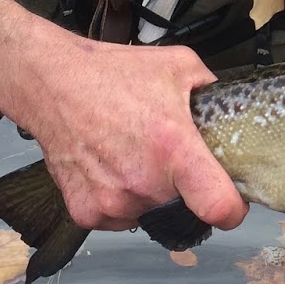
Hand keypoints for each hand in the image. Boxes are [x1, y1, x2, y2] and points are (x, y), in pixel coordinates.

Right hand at [26, 37, 247, 234]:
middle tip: (167, 157)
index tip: (231, 202)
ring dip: (149, 193)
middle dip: (183, 188)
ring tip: (133, 156)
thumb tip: (231, 106)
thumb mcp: (178, 65)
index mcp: (173, 149)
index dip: (233, 209)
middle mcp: (143, 183)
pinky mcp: (87, 212)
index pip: (219, 207)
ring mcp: (113, 202)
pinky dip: (120, 199)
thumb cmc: (112, 73)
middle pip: (184, 207)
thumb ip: (212, 89)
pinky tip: (111, 167)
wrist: (51, 83)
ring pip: (151, 213)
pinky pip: (119, 217)